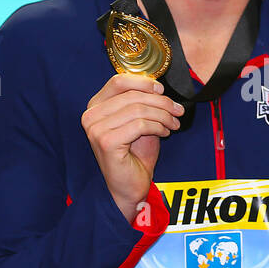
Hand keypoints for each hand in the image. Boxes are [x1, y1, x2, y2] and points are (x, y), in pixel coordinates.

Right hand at [81, 73, 183, 223]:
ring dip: (163, 115)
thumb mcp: (138, 121)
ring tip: (173, 124)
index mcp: (96, 106)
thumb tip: (158, 87)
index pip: (118, 81)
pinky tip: (164, 133)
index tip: (162, 91)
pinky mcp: (106, 142)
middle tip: (177, 110)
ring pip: (139, 109)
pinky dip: (157, 127)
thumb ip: (142, 103)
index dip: (144, 82)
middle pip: (132, 95)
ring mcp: (96, 129)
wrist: (129, 186)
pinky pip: (140, 125)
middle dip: (161, 102)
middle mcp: (91, 116)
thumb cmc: (133, 155)